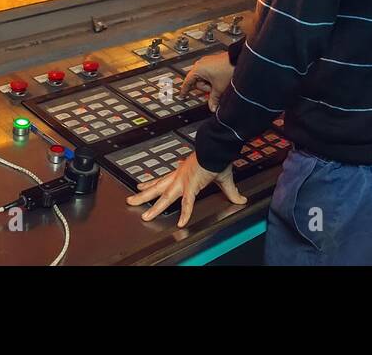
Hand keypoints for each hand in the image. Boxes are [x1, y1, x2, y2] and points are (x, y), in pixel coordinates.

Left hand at [125, 153, 246, 226]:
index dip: (152, 182)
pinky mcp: (192, 186)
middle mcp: (179, 176)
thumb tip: (240, 199)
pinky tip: (180, 223)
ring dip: (154, 207)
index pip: (164, 178)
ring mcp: (183, 181)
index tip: (142, 185)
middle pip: (158, 187)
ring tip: (144, 216)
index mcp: (183, 171)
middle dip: (143, 194)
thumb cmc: (217, 155)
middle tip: (130, 200)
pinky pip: (187, 203)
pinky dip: (185, 213)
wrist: (218, 147)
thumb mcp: (222, 177)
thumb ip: (230, 191)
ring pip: (165, 197)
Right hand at [180, 53, 234, 111]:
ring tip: (219, 84)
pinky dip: (213, 79)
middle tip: (213, 90)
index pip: (187, 82)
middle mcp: (201, 64)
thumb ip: (213, 99)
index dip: (185, 90)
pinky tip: (220, 81)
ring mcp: (207, 62)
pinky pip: (209, 73)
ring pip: (204, 78)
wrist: (239, 60)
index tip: (183, 95)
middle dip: (206, 88)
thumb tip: (212, 107)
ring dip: (210, 84)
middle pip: (197, 82)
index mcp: (198, 69)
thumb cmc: (228, 69)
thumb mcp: (219, 88)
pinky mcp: (213, 62)